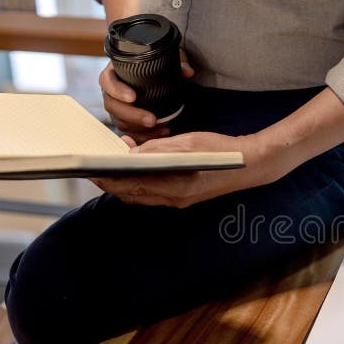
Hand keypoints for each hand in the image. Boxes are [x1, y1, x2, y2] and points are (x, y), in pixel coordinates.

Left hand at [91, 131, 286, 207]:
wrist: (252, 165)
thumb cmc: (223, 150)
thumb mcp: (188, 142)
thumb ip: (158, 149)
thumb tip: (131, 151)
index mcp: (176, 186)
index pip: (131, 185)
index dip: (108, 177)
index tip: (91, 168)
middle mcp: (175, 199)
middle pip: (132, 194)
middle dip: (112, 182)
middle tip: (95, 167)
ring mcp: (180, 201)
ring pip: (141, 196)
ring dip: (125, 183)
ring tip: (112, 166)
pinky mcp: (184, 198)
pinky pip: (153, 194)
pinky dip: (140, 184)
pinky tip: (136, 169)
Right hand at [99, 50, 194, 143]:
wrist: (152, 75)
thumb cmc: (153, 65)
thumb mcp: (164, 60)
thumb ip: (176, 62)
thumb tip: (188, 71)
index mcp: (114, 73)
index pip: (108, 81)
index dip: (118, 90)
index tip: (133, 96)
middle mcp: (111, 91)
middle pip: (112, 106)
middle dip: (132, 116)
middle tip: (152, 120)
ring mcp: (116, 107)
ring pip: (120, 122)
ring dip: (139, 129)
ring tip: (160, 128)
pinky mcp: (124, 120)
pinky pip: (129, 131)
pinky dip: (144, 135)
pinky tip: (161, 132)